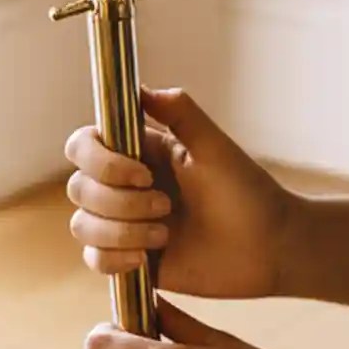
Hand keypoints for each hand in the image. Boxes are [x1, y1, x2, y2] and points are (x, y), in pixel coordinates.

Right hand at [65, 87, 297, 298]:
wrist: (269, 248)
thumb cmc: (248, 193)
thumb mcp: (215, 147)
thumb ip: (180, 113)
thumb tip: (138, 89)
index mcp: (137, 154)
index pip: (83, 147)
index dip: (99, 161)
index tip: (141, 173)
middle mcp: (122, 187)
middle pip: (79, 189)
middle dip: (118, 202)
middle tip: (167, 207)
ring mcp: (122, 224)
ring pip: (83, 226)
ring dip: (120, 232)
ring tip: (165, 236)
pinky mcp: (128, 259)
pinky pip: (94, 260)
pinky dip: (114, 258)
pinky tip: (146, 258)